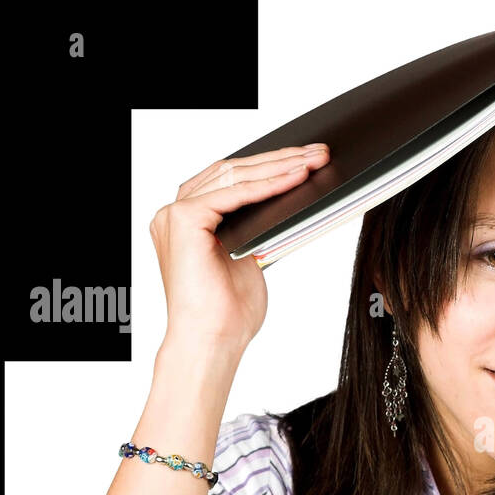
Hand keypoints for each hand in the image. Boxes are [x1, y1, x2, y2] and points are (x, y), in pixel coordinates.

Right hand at [148, 143, 331, 356]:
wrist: (213, 341)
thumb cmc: (229, 313)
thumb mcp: (252, 258)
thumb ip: (259, 230)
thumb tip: (290, 204)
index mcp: (190, 221)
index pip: (231, 180)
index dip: (269, 165)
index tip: (306, 158)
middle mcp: (176, 213)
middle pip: (233, 172)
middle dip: (279, 159)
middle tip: (318, 152)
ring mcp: (175, 214)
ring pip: (234, 177)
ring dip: (278, 166)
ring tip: (313, 161)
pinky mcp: (183, 220)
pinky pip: (232, 193)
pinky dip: (266, 185)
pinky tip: (294, 177)